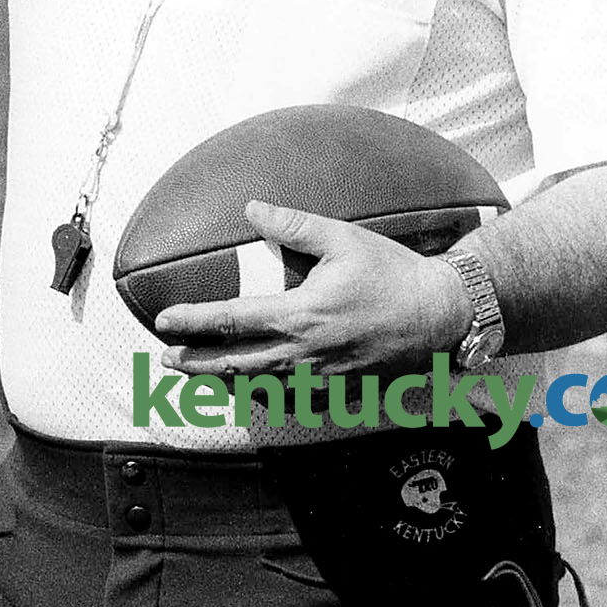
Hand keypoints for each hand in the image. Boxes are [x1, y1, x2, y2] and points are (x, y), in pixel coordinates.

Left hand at [155, 201, 471, 377]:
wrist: (443, 316)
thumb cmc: (393, 273)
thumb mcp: (342, 238)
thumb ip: (293, 225)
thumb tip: (252, 208)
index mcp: (302, 316)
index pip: (233, 321)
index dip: (194, 322)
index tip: (163, 322)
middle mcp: (307, 353)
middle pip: (237, 364)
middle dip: (197, 363)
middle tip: (167, 359)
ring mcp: (325, 377)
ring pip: (263, 386)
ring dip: (226, 381)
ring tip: (199, 374)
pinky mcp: (343, 389)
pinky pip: (294, 398)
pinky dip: (265, 393)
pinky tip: (253, 386)